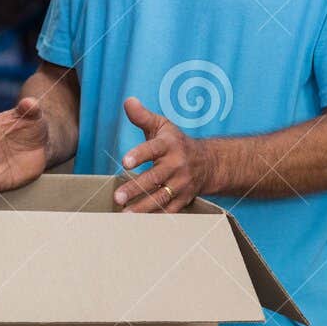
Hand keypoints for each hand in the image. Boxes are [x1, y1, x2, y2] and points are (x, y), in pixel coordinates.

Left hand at [113, 97, 211, 212]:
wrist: (208, 163)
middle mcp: (176, 166)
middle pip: (154, 178)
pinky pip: (169, 211)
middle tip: (118, 196)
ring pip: (161, 198)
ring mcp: (181, 185)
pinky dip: (154, 218)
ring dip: (142, 208)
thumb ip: (142, 116)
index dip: (140, 154)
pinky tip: (137, 224)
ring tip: (124, 214)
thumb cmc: (176, 143)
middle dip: (136, 188)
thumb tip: (128, 101)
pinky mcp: (183, 200)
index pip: (153, 149)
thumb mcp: (162, 126)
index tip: (125, 161)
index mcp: (169, 146)